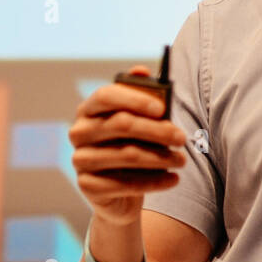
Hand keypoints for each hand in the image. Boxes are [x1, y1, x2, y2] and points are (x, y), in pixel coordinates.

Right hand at [68, 63, 187, 225]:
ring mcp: (80, 160)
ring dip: (161, 158)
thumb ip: (142, 95)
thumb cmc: (133, 145)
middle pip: (121, 124)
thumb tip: (142, 70)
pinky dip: (155, 181)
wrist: (119, 191)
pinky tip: (173, 179)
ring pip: (127, 155)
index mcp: (88, 109)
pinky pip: (126, 183)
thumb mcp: (139, 120)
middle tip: (182, 138)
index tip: (162, 108)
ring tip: (182, 160)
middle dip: (157, 130)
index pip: (106, 95)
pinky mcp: (87, 186)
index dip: (135, 99)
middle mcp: (79, 132)